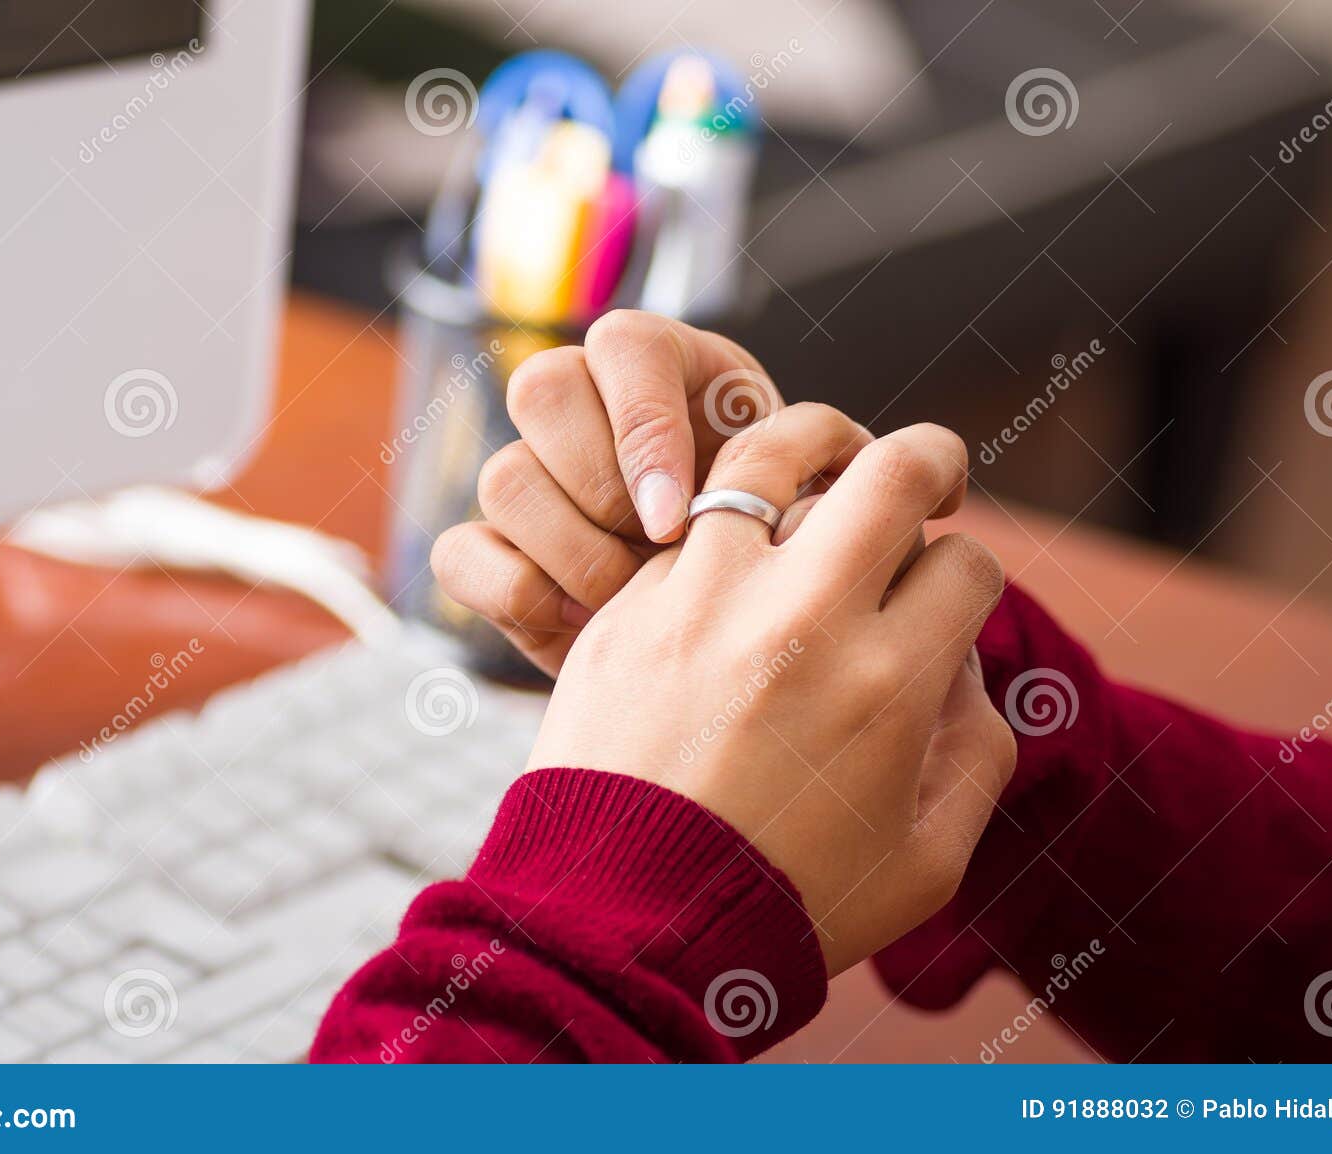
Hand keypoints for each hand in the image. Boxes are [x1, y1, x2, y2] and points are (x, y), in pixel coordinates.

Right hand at [431, 311, 941, 674]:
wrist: (732, 673)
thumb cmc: (792, 578)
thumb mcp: (818, 518)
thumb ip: (826, 477)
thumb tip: (869, 458)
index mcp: (670, 377)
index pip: (626, 343)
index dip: (644, 423)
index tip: (680, 517)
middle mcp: (589, 410)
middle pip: (541, 387)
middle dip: (601, 488)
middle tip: (656, 558)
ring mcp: (532, 479)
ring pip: (503, 473)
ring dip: (570, 550)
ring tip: (631, 606)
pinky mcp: (492, 552)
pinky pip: (461, 552)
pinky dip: (517, 594)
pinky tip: (581, 631)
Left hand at [528, 415, 1015, 975]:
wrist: (626, 929)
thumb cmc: (786, 904)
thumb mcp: (926, 861)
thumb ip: (976, 754)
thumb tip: (963, 667)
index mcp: (890, 682)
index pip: (968, 564)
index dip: (973, 576)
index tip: (948, 601)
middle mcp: (801, 620)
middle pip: (891, 469)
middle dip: (930, 460)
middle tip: (930, 480)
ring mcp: (702, 602)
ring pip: (768, 456)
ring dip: (813, 452)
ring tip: (825, 470)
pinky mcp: (626, 609)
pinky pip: (686, 526)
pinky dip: (719, 527)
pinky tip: (731, 561)